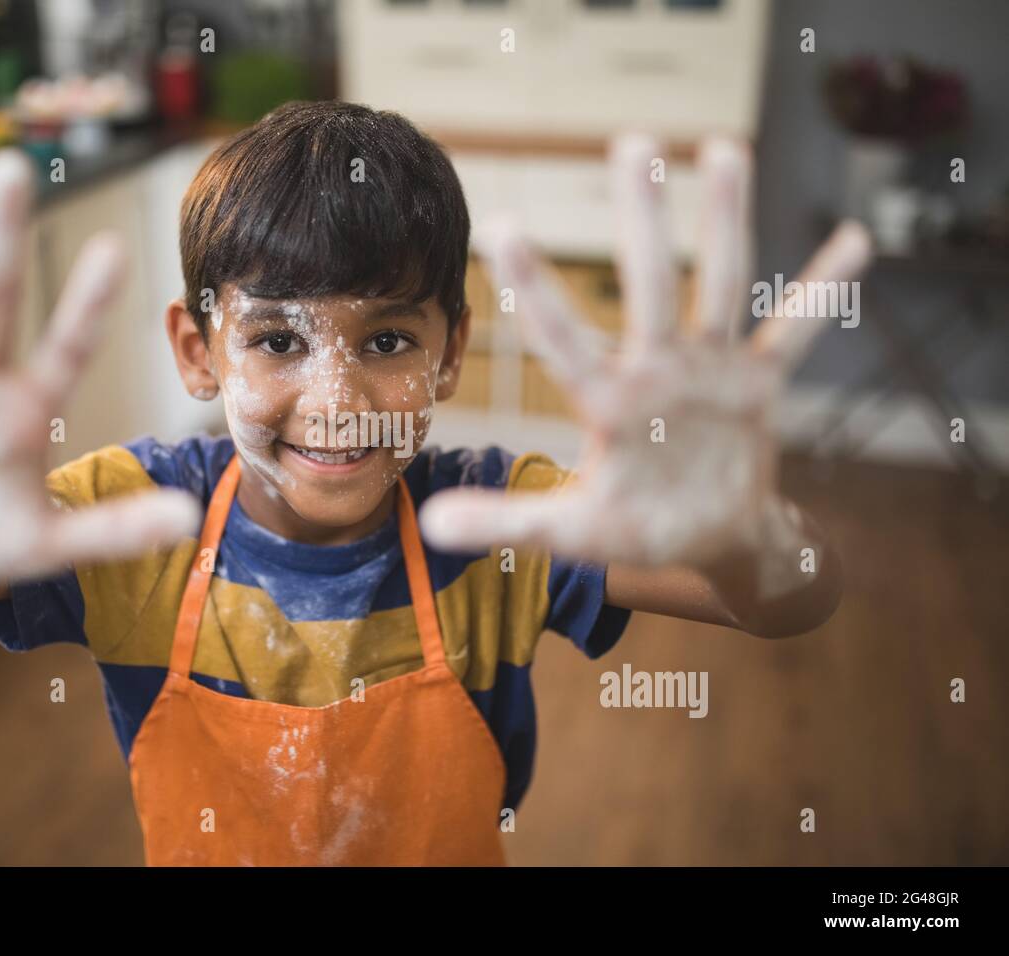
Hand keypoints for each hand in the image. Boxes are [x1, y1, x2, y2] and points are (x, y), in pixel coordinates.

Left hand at [421, 134, 871, 569]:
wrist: (708, 539)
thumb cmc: (636, 530)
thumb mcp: (574, 533)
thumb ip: (509, 523)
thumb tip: (429, 524)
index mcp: (611, 402)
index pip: (565, 338)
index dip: (537, 288)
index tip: (502, 227)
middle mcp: (658, 369)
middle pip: (650, 282)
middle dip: (643, 217)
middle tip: (632, 141)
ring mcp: (710, 370)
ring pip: (721, 284)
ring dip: (727, 220)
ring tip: (723, 148)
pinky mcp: (758, 383)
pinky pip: (796, 331)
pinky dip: (825, 292)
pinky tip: (855, 239)